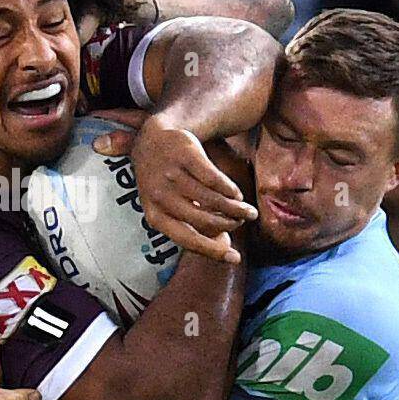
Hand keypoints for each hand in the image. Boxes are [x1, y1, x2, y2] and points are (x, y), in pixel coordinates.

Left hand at [95, 114, 255, 262]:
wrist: (152, 140)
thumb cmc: (164, 183)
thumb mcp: (169, 208)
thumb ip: (194, 228)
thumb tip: (225, 250)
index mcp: (154, 215)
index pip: (187, 239)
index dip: (213, 251)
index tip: (236, 258)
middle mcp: (160, 195)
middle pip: (204, 219)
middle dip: (229, 224)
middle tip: (242, 222)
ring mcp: (172, 174)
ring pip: (212, 199)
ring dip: (235, 208)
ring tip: (246, 211)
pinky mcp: (186, 154)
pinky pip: (215, 179)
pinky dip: (229, 189)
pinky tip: (236, 194)